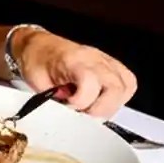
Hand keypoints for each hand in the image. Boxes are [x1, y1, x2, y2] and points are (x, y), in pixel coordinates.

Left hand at [15, 29, 138, 117]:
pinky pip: (127, 82)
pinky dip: (119, 97)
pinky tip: (103, 101)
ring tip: (92, 109)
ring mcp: (105, 60)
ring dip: (112, 105)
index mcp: (72, 60)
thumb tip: (68, 117)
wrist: (37, 45)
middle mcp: (93, 58)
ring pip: (127, 85)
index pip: (90, 80)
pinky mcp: (111, 65)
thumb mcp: (37, 83)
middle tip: (85, 114)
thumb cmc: (36, 60)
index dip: (82, 101)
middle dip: (102, 109)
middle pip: (116, 86)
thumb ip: (54, 101)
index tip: (71, 107)